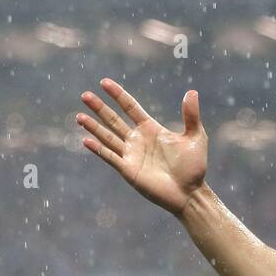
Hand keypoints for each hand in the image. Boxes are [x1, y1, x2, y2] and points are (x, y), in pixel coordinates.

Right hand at [77, 79, 207, 215]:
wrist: (191, 193)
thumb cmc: (194, 168)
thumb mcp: (196, 138)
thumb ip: (191, 116)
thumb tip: (192, 92)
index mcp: (151, 129)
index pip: (130, 107)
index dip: (118, 95)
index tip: (104, 82)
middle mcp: (138, 140)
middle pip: (114, 120)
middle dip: (99, 108)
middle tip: (85, 95)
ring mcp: (131, 155)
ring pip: (108, 137)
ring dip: (93, 127)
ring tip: (79, 116)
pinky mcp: (128, 170)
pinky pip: (110, 157)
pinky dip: (98, 149)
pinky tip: (86, 140)